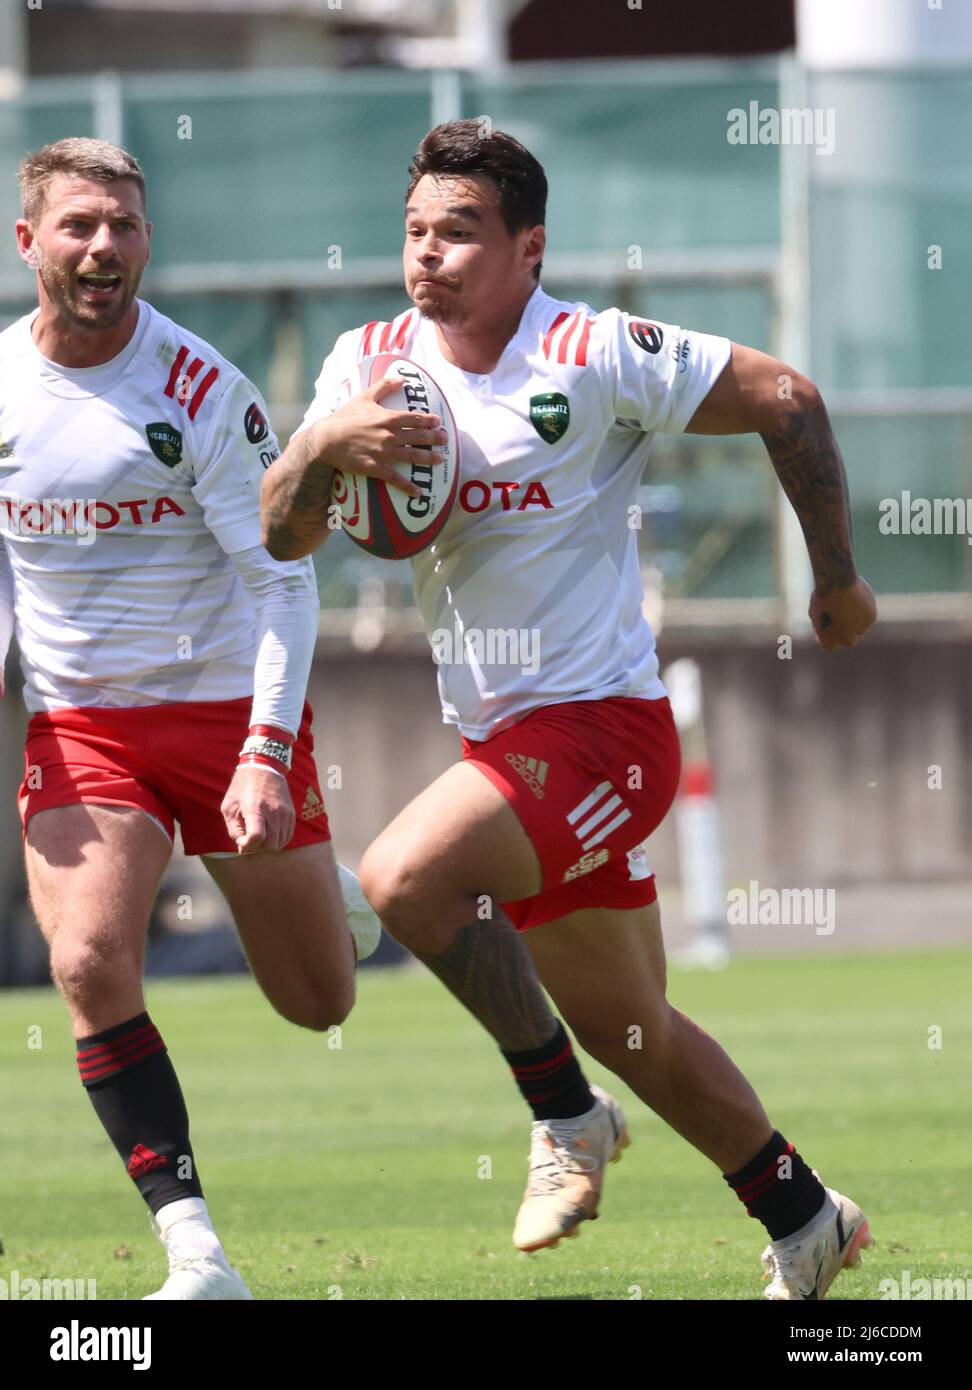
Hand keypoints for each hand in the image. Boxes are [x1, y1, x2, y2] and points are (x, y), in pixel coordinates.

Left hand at [221, 764, 295, 852]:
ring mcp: (285, 813)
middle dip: (258, 848)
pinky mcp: (291, 813)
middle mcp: (273, 812)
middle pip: (270, 845)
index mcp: (255, 808)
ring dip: (268, 845)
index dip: (247, 845)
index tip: (241, 841)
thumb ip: (234, 830)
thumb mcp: (229, 807)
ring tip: (259, 836)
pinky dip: (278, 840)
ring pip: (280, 843)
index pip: (256, 837)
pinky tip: (269, 833)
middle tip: (250, 840)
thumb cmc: (242, 787)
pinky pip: (287, 836)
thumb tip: (243, 848)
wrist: (264, 767)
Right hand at [312, 377, 448, 496]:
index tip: (438, 422)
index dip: (429, 420)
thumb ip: (383, 386)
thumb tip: (400, 378)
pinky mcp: (376, 468)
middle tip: (446, 440)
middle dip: (435, 438)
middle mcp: (389, 436)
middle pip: (419, 437)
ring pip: (412, 456)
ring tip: (440, 460)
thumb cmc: (344, 417)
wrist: (326, 439)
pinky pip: (396, 479)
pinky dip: (408, 487)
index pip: (414, 418)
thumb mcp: (364, 397)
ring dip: (429, 458)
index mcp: (387, 418)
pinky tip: (420, 492)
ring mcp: (384, 453)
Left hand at [809, 576, 876, 650]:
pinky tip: (856, 597)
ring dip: (854, 619)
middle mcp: (846, 640)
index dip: (829, 635)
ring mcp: (860, 630)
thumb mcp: (815, 613)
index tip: (827, 626)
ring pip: (858, 627)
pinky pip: (866, 616)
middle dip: (844, 629)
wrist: (836, 583)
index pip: (830, 644)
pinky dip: (863, 609)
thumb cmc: (822, 596)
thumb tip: (829, 627)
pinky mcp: (870, 618)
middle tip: (840, 615)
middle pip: (847, 639)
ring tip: (846, 601)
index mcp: (829, 642)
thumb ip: (822, 624)